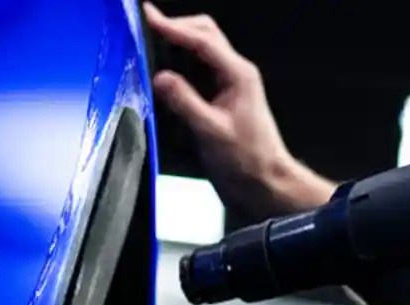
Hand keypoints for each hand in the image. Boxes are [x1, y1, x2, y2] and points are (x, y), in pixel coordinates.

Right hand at [142, 3, 333, 218]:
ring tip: (149, 41)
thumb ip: (185, 103)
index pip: (202, 41)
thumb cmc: (246, 161)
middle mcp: (234, 73)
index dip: (172, 27)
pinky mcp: (221, 98)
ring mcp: (228, 84)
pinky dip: (179, 63)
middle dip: (176, 26)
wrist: (264, 182)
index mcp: (237, 75)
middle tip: (145, 24)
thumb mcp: (212, 132)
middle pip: (204, 34)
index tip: (147, 17)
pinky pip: (198, 70)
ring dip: (177, 42)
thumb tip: (160, 78)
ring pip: (201, 49)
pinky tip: (162, 69)